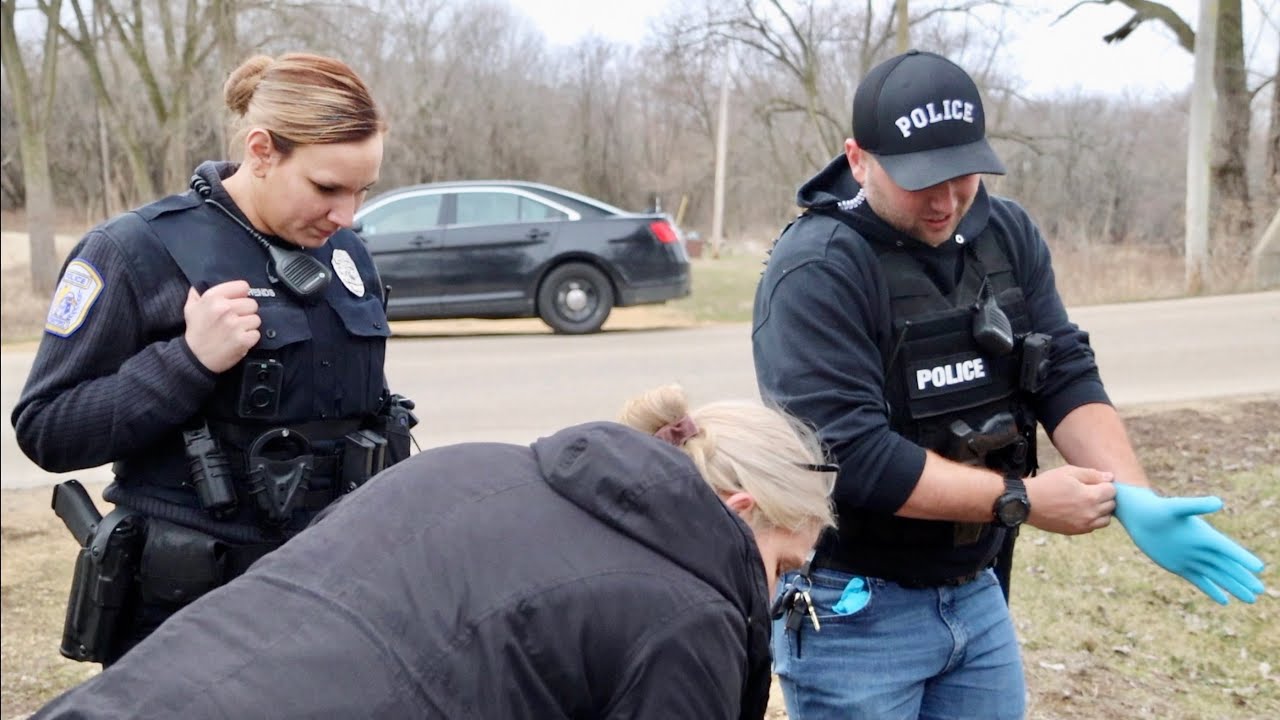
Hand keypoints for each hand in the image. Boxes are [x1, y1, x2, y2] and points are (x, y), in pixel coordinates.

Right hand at [183, 281, 260, 372]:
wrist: (195, 358)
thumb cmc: (195, 332)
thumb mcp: (191, 308)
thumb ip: (197, 294)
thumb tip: (201, 284)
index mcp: (214, 297)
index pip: (243, 286)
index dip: (241, 295)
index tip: (237, 301)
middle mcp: (226, 308)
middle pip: (252, 304)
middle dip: (246, 312)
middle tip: (235, 320)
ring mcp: (235, 324)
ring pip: (256, 319)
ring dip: (249, 326)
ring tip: (236, 331)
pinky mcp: (243, 339)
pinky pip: (256, 333)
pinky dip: (250, 338)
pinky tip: (239, 340)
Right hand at [1025, 465, 1115, 534]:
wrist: (1026, 503)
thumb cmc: (1047, 484)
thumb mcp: (1068, 472)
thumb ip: (1092, 474)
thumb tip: (1110, 477)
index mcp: (1090, 496)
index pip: (1112, 491)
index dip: (1104, 484)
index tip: (1094, 482)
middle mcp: (1091, 513)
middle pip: (1111, 505)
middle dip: (1104, 496)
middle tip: (1090, 490)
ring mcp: (1084, 524)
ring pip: (1106, 519)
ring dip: (1101, 510)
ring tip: (1087, 502)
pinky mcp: (1076, 531)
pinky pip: (1094, 527)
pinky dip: (1092, 519)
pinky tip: (1080, 511)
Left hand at [1113, 483, 1265, 604]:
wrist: (1139, 515)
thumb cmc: (1157, 508)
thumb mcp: (1176, 507)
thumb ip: (1196, 505)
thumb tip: (1219, 502)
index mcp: (1205, 535)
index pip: (1228, 549)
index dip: (1242, 558)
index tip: (1259, 568)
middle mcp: (1202, 548)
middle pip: (1227, 566)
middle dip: (1243, 579)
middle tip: (1260, 591)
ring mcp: (1191, 558)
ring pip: (1217, 576)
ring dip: (1233, 586)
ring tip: (1251, 599)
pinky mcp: (1179, 566)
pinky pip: (1199, 581)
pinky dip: (1212, 590)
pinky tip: (1225, 601)